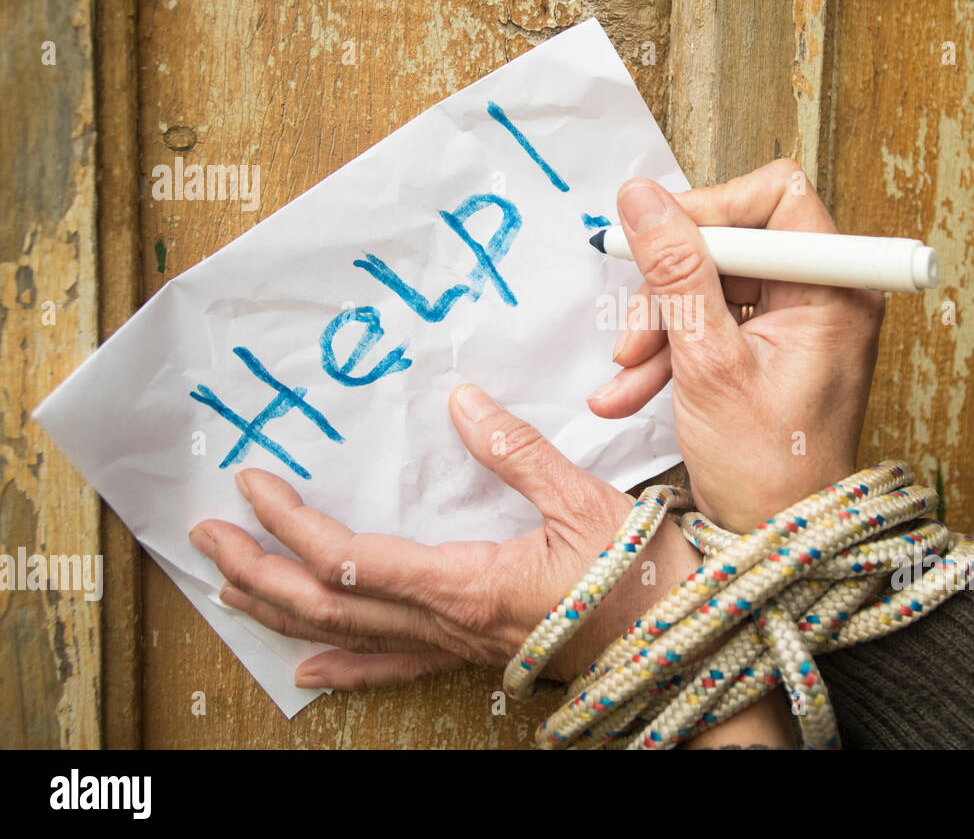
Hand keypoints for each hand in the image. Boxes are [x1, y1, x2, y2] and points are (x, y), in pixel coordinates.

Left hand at [188, 384, 700, 690]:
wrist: (673, 646)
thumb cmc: (638, 579)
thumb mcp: (585, 501)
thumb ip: (517, 452)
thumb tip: (462, 401)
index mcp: (466, 585)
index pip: (349, 558)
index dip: (291, 524)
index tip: (253, 486)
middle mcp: (445, 626)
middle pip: (324, 605)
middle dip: (257, 571)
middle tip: (205, 537)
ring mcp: (453, 647)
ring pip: (346, 638)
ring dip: (279, 609)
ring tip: (228, 583)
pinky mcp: (469, 654)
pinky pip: (393, 668)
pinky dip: (342, 667)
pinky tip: (306, 667)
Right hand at [586, 160, 885, 530]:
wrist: (773, 539)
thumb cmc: (766, 469)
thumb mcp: (708, 363)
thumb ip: (676, 272)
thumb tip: (643, 197)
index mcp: (833, 288)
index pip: (774, 197)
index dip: (708, 212)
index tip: (657, 245)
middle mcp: (824, 295)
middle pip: (733, 243)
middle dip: (671, 289)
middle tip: (634, 335)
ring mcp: (799, 322)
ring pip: (712, 284)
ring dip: (660, 327)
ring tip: (628, 377)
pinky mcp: (773, 347)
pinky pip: (714, 320)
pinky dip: (672, 350)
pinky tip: (633, 390)